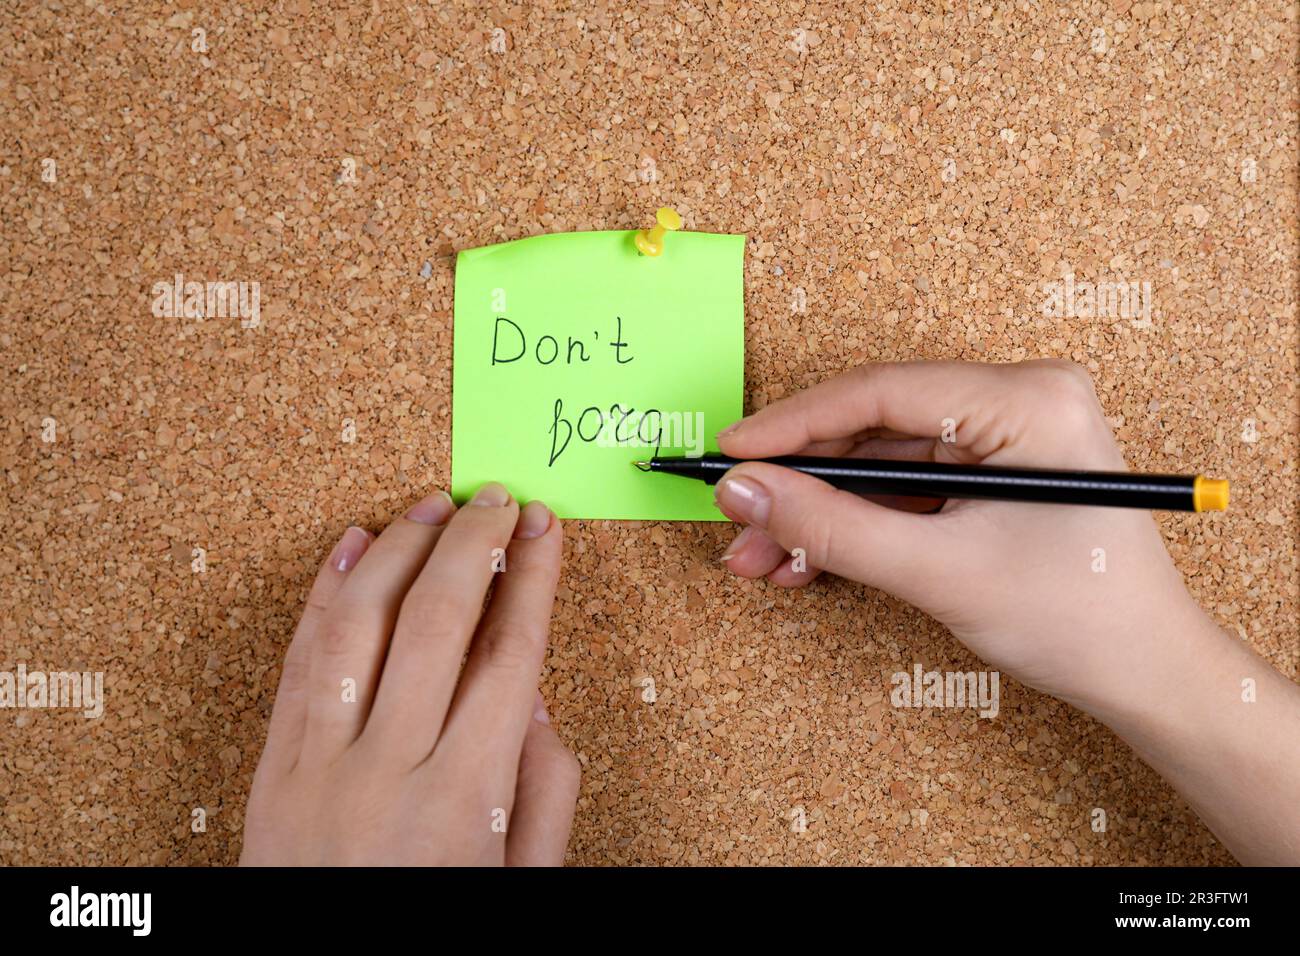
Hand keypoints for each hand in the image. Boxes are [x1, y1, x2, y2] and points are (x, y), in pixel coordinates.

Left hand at [239, 484, 578, 865]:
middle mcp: (390, 768)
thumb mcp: (521, 887)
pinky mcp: (274, 768)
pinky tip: (352, 548)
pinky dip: (324, 592)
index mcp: (464, 800)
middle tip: (498, 501)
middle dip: (476, 543)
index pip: (510, 654)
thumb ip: (542, 795)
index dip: (535, 579)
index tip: (547, 530)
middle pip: (441, 619)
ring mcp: (321, 764)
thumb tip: (534, 700)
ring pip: (362, 621)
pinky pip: (298, 659)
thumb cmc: (432, 931)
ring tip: (433, 507)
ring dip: (402, 549)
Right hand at [715, 360, 1299, 863]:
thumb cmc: (1078, 618)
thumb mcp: (939, 571)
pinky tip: (810, 559)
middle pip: (875, 427)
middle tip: (739, 520)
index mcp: (1028, 400)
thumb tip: (745, 489)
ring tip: (764, 558)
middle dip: (801, 484)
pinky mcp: (995, 470)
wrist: (1146, 675)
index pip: (882, 392)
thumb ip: (833, 526)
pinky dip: (858, 523)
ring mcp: (1008, 435)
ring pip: (882, 462)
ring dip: (821, 511)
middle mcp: (1020, 400)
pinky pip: (907, 486)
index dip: (793, 423)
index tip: (730, 452)